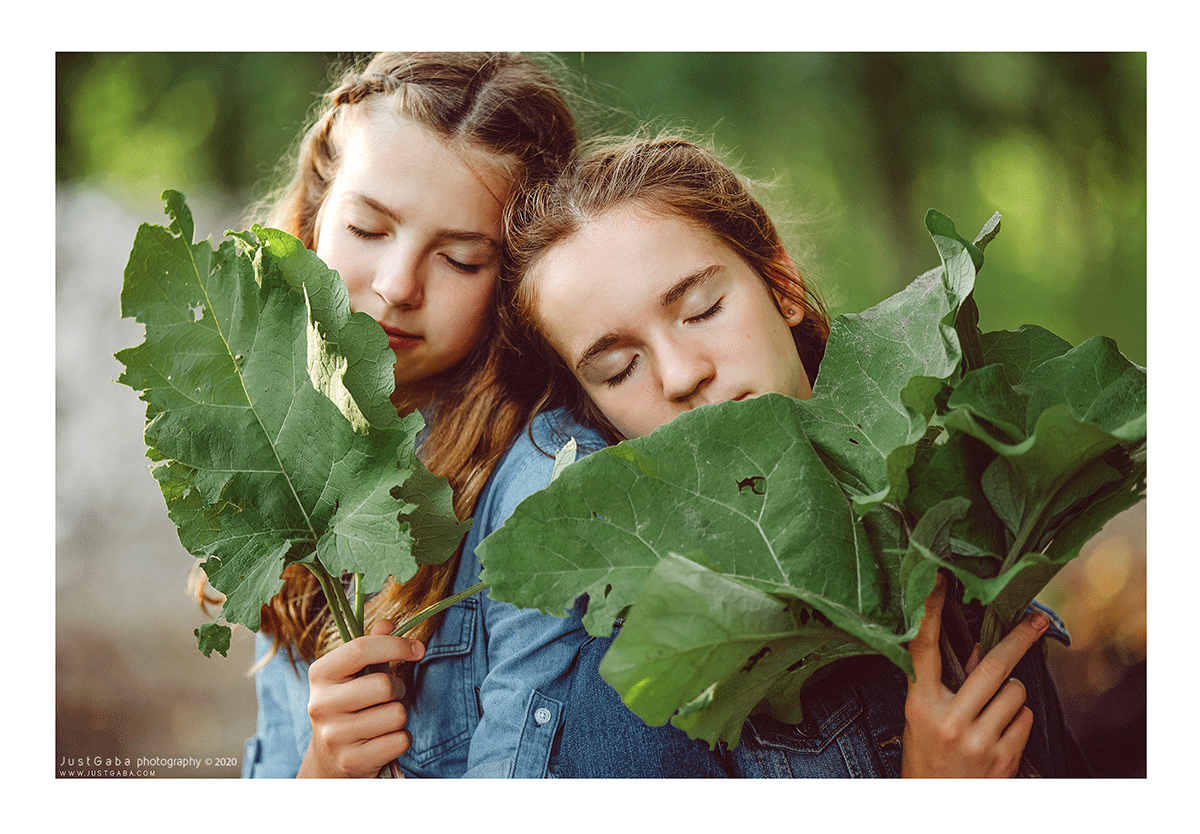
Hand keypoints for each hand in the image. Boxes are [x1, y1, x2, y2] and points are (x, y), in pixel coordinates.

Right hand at [297, 619, 424, 777]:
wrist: (329, 760)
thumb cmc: (350, 706)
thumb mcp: (354, 674)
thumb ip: (372, 646)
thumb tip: (387, 623)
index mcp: (320, 674)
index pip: (361, 648)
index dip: (396, 645)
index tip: (418, 649)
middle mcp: (321, 704)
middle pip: (384, 685)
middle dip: (398, 688)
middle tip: (389, 696)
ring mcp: (335, 736)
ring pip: (396, 714)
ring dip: (399, 716)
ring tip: (383, 719)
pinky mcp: (352, 761)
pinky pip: (400, 741)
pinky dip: (400, 739)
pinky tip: (383, 740)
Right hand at [900, 573, 1048, 777]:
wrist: (935, 806)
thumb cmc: (926, 754)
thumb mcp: (922, 715)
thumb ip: (943, 681)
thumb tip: (977, 646)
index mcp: (919, 703)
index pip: (923, 648)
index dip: (929, 611)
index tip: (940, 579)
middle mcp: (947, 720)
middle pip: (991, 667)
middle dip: (1019, 641)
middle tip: (1036, 620)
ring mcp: (976, 741)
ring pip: (1015, 693)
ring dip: (1012, 694)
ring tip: (993, 709)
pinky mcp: (1002, 759)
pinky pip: (1025, 719)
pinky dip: (1019, 719)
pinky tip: (1000, 731)